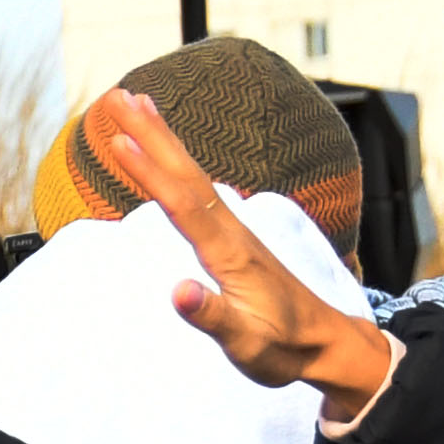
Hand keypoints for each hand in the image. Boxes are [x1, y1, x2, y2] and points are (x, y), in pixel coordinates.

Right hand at [84, 87, 397, 421]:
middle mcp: (232, 232)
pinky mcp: (234, 238)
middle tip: (121, 97)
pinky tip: (170, 158)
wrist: (324, 343)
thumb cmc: (284, 347)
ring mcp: (234, 231)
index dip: (150, 172)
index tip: (119, 140)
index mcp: (229, 253)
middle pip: (186, 174)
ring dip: (164, 140)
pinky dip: (178, 166)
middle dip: (152, 134)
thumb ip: (212, 317)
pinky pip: (198, 191)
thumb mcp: (247, 344)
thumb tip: (177, 291)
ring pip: (193, 176)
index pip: (183, 204)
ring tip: (139, 105)